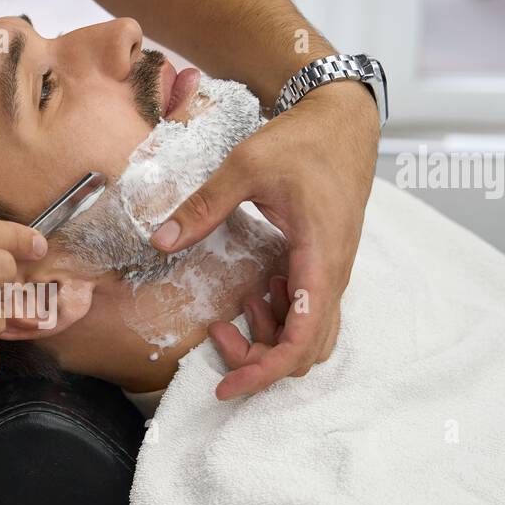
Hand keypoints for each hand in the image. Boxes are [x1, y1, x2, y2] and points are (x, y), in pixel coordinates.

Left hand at [150, 82, 377, 399]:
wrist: (344, 119)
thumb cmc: (302, 140)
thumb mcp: (246, 166)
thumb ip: (204, 206)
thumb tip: (161, 240)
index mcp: (319, 257)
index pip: (301, 339)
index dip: (264, 371)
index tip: (226, 385)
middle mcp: (333, 273)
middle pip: (307, 351)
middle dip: (261, 359)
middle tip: (219, 337)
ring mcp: (333, 272)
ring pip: (312, 335)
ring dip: (271, 340)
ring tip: (233, 317)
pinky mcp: (326, 266)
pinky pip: (311, 312)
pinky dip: (281, 318)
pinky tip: (255, 295)